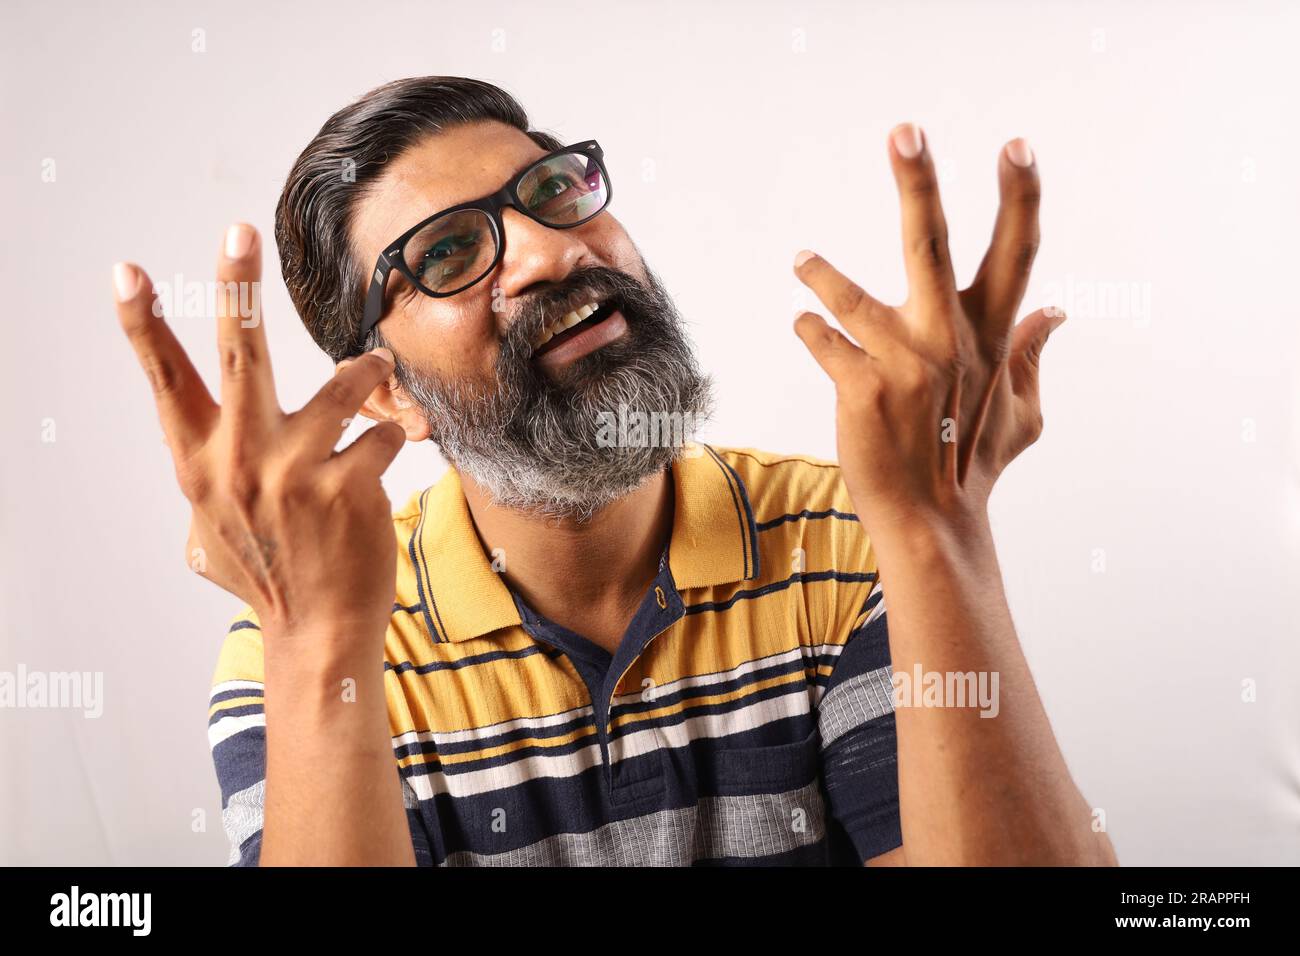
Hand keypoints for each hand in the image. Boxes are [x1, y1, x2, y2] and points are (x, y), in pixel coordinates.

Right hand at [112, 223, 405, 643]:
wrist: (317, 632)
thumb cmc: (265, 576)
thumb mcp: (210, 533)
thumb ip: (206, 484)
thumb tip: (197, 463)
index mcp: (199, 464)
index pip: (164, 383)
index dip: (144, 326)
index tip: (127, 271)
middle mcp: (239, 460)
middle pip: (238, 356)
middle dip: (237, 287)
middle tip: (237, 229)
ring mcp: (293, 472)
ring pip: (342, 384)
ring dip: (368, 375)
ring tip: (377, 375)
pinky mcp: (347, 487)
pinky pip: (384, 435)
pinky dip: (392, 441)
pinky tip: (388, 462)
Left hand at [793, 124, 1065, 537]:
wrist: (930, 520)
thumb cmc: (972, 463)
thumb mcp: (1022, 414)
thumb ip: (1031, 358)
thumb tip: (1055, 311)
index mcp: (992, 336)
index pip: (1017, 253)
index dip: (1020, 197)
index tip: (1016, 147)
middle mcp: (951, 340)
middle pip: (933, 245)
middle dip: (919, 184)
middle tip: (904, 132)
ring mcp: (906, 363)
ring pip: (853, 296)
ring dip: (822, 273)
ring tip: (801, 260)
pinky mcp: (862, 388)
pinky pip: (826, 341)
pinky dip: (812, 330)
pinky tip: (805, 325)